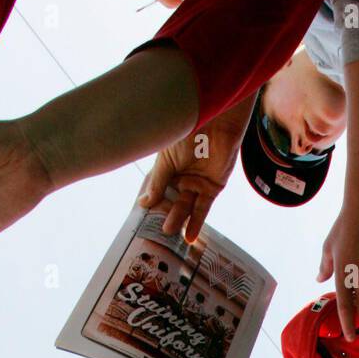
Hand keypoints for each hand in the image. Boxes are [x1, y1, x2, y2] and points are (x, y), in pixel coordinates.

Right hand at [139, 92, 254, 244]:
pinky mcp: (213, 188)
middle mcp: (181, 177)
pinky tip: (190, 236)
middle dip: (164, 214)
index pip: (156, 189)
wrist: (216, 121)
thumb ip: (158, 182)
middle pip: (171, 201)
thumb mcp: (167, 159)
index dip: (151, 202)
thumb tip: (144, 203)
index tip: (141, 216)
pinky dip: (197, 222)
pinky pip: (204, 208)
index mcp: (167, 168)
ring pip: (186, 206)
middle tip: (157, 228)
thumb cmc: (189, 131)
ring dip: (179, 219)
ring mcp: (197, 183)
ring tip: (169, 231)